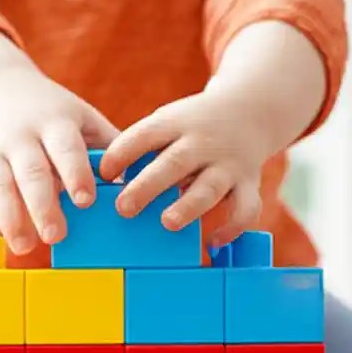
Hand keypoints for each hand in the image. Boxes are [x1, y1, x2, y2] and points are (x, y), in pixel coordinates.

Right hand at [0, 27, 118, 254]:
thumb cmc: (49, 110)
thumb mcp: (79, 116)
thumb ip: (106, 145)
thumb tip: (139, 180)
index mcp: (55, 121)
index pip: (65, 148)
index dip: (75, 173)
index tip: (85, 201)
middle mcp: (23, 135)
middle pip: (32, 171)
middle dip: (44, 204)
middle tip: (57, 236)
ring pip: (3, 185)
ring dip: (14, 217)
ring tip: (26, 246)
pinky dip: (1, 218)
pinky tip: (14, 240)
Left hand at [99, 86, 277, 249]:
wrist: (250, 109)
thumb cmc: (191, 126)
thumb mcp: (166, 123)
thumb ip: (141, 148)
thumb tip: (101, 182)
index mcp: (175, 124)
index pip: (145, 135)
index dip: (122, 153)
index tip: (102, 173)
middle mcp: (202, 143)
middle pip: (174, 163)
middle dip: (147, 187)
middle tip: (123, 209)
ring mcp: (228, 163)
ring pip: (210, 187)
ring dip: (189, 206)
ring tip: (168, 223)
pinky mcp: (248, 183)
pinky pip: (246, 208)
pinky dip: (233, 227)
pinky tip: (213, 242)